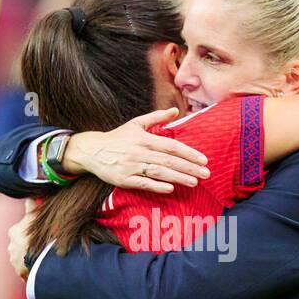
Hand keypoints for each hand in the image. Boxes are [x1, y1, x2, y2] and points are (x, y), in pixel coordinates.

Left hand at [8, 200, 36, 278]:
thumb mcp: (35, 216)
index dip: (29, 230)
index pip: (20, 228)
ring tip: (43, 257)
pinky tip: (41, 266)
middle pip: (21, 244)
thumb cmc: (38, 235)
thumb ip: (31, 205)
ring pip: (23, 257)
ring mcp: (14, 260)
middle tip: (43, 245)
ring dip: (30, 257)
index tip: (37, 234)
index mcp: (14, 231)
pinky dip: (31, 267)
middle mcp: (10, 246)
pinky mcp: (19, 272)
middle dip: (29, 245)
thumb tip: (28, 195)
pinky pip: (26, 269)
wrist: (40, 259)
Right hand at [63, 109, 210, 192]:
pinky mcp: (124, 179)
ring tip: (194, 183)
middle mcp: (140, 152)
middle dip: (189, 168)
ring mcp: (132, 166)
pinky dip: (157, 186)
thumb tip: (176, 110)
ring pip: (159, 172)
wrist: (92, 150)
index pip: (171, 146)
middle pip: (169, 160)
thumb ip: (157, 117)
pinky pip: (143, 183)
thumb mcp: (136, 123)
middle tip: (206, 174)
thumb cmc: (118, 137)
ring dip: (178, 178)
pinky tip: (170, 189)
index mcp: (145, 138)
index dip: (188, 153)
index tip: (203, 160)